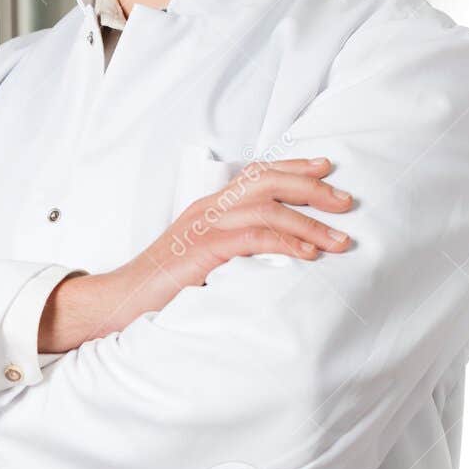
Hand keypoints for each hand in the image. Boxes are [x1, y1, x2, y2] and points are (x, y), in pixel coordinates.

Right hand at [38, 157, 353, 351]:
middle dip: (312, 187)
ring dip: (309, 222)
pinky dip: (285, 243)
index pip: (257, 174)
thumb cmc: (163, 287)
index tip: (327, 167)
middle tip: (346, 202)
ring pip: (267, 208)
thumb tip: (278, 253)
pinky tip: (308, 254)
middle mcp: (207, 208)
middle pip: (267, 180)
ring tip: (339, 239)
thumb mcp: (203, 259)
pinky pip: (252, 237)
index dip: (294, 166)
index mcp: (208, 206)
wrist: (121, 302)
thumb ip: (234, 248)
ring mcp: (203, 226)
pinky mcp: (203, 249)